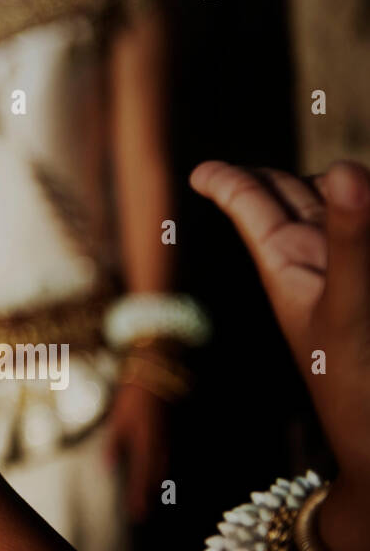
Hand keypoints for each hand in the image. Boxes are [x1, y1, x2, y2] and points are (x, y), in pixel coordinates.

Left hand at [104, 380, 169, 522]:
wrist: (158, 372)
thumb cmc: (134, 395)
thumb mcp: (118, 417)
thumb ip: (114, 443)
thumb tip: (106, 467)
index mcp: (144, 440)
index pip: (140, 474)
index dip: (138, 495)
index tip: (136, 513)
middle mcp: (160, 442)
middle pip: (155, 475)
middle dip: (148, 495)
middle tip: (142, 512)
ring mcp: (172, 437)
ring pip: (165, 467)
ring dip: (157, 485)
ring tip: (151, 500)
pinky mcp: (178, 431)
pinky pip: (174, 456)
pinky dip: (167, 469)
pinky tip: (165, 478)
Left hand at [189, 160, 369, 506]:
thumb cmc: (358, 385)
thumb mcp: (349, 308)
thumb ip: (349, 240)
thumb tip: (344, 169)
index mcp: (287, 263)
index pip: (252, 202)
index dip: (228, 180)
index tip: (197, 171)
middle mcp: (321, 263)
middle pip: (300, 198)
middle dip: (296, 178)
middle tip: (299, 166)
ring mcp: (353, 279)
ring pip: (346, 216)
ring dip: (348, 198)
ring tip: (351, 186)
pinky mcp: (368, 294)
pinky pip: (365, 245)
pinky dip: (363, 226)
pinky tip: (363, 212)